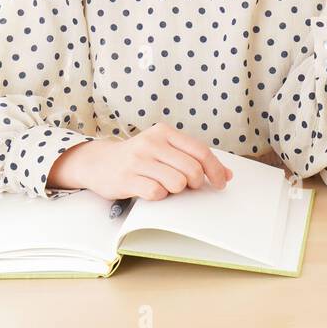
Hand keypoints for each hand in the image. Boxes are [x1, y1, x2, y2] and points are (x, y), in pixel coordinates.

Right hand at [51, 123, 233, 200]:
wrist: (98, 162)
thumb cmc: (138, 157)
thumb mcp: (165, 149)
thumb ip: (193, 158)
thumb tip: (228, 175)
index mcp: (164, 132)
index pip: (200, 151)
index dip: (216, 170)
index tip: (221, 183)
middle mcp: (152, 142)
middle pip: (192, 170)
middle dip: (194, 183)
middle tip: (186, 186)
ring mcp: (138, 160)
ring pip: (177, 183)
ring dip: (175, 190)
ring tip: (163, 185)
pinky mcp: (127, 178)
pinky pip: (157, 193)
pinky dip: (158, 196)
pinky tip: (149, 189)